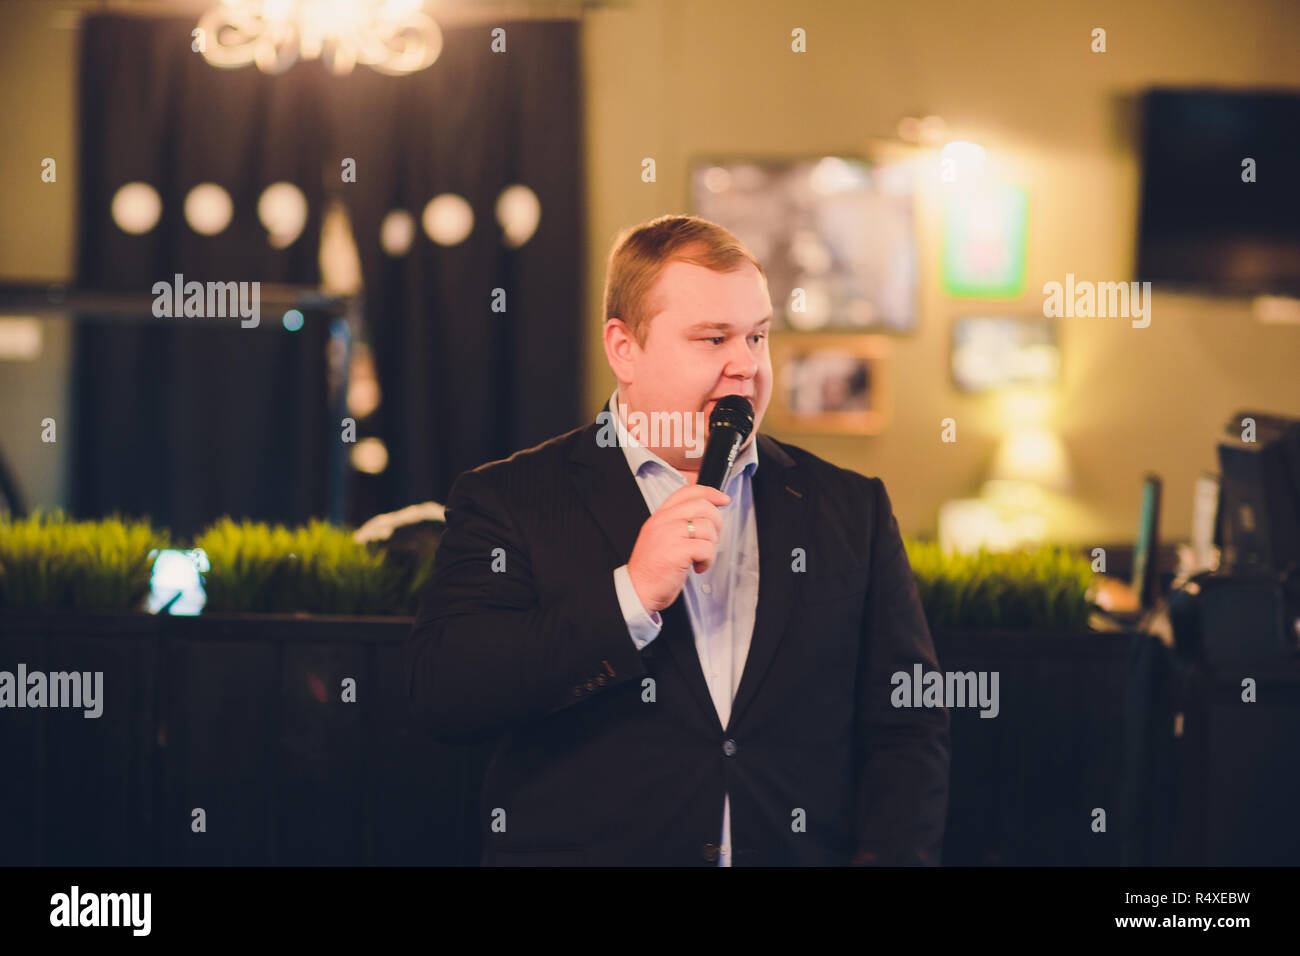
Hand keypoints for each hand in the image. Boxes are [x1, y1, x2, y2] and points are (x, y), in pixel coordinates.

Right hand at [626, 484, 730, 613]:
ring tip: (701, 557)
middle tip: (713, 538)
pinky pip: (706, 548)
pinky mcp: (677, 551)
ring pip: (707, 527)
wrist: (637, 589)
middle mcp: (664, 521)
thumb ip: (678, 524)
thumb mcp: (661, 538)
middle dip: (716, 522)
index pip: (687, 492)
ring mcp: (669, 535)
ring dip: (711, 545)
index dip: (710, 493)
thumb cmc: (651, 569)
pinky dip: (708, 560)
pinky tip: (698, 567)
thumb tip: (705, 518)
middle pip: (702, 506)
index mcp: (660, 516)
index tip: (723, 499)